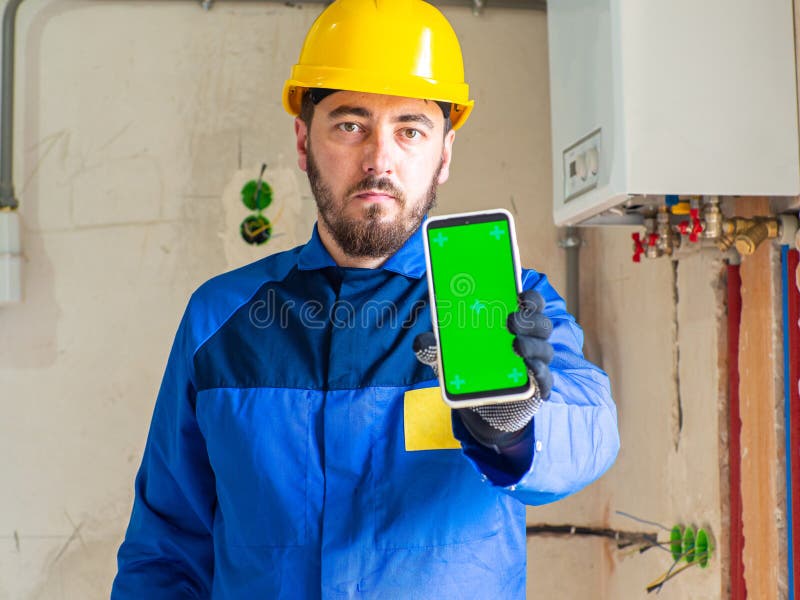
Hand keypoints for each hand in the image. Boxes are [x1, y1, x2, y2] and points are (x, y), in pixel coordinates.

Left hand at [411, 289, 552, 452]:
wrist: (479, 404)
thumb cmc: (469, 366)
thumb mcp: (449, 355)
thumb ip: (436, 347)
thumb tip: (420, 341)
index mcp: (513, 322)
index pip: (531, 303)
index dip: (530, 298)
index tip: (519, 295)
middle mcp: (530, 339)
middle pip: (541, 324)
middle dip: (529, 320)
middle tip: (510, 320)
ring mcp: (536, 363)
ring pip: (545, 349)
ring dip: (533, 346)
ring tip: (517, 346)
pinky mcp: (537, 387)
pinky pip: (546, 380)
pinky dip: (541, 374)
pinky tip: (531, 370)